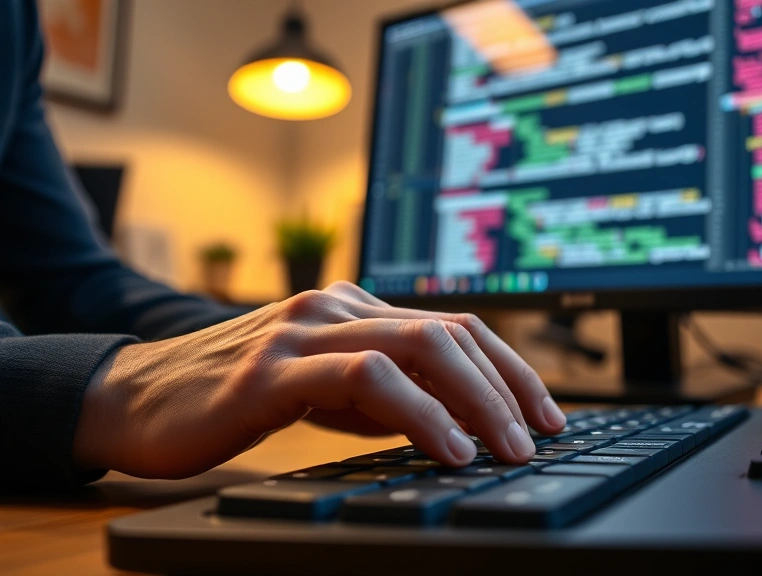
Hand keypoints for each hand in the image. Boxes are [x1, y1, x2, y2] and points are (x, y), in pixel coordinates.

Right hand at [72, 282, 565, 478]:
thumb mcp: (328, 392)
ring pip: (421, 345)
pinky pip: (368, 377)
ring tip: (507, 448)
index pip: (454, 327)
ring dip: (478, 399)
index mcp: (356, 309)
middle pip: (451, 331)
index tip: (547, 414)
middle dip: (509, 385)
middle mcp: (338, 307)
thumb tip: (460, 420)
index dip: (511, 369)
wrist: (136, 399)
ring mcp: (307, 330)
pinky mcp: (275, 367)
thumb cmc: (237, 397)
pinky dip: (419, 411)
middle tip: (543, 434)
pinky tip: (446, 447)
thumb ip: (386, 392)